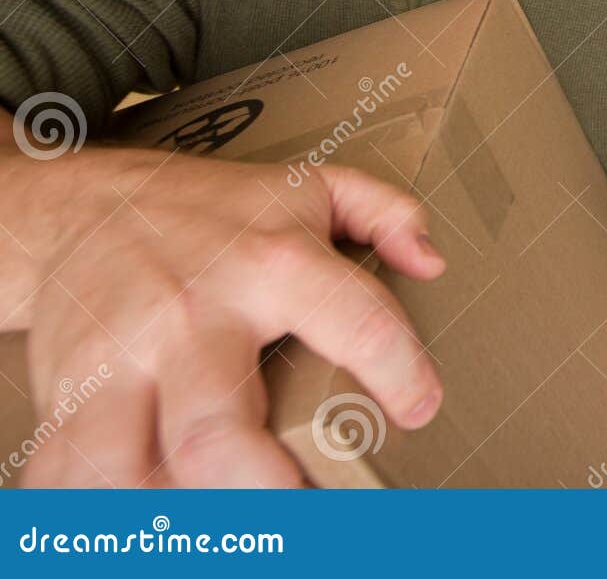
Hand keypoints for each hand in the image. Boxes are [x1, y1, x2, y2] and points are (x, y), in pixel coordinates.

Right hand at [19, 151, 444, 486]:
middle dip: (258, 491)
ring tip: (217, 527)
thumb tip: (432, 261)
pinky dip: (94, 509)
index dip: (400, 374)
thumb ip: (386, 211)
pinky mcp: (70, 388)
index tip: (418, 411)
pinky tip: (139, 518)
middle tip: (300, 508)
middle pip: (216, 430)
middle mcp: (197, 316)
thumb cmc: (211, 210)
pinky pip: (66, 469)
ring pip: (126, 465)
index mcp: (274, 265)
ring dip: (169, 515)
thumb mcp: (311, 187)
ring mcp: (125, 357)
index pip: (356, 322)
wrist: (85, 203)